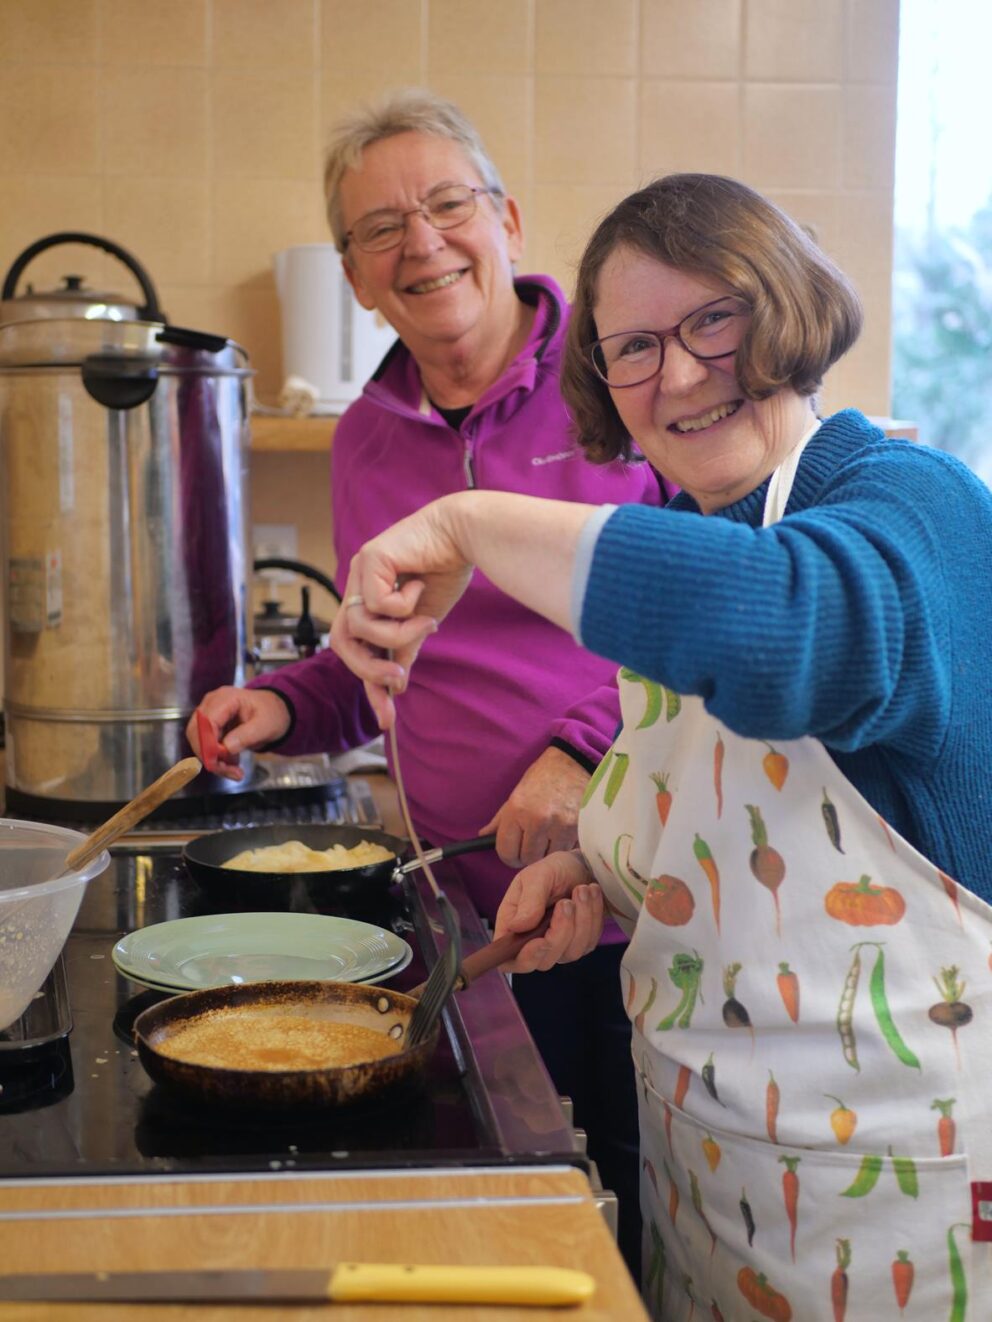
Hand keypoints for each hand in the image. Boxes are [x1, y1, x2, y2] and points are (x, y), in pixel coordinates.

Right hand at [185, 686, 290, 780]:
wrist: (274, 712)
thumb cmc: (271, 714)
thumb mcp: (266, 725)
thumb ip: (247, 735)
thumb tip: (226, 747)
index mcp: (225, 698)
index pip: (206, 722)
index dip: (209, 744)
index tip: (222, 763)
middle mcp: (211, 704)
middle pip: (197, 733)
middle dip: (210, 757)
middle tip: (231, 772)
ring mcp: (208, 714)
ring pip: (198, 742)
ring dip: (214, 761)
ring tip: (235, 771)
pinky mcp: (208, 726)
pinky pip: (204, 745)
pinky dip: (216, 759)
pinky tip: (232, 765)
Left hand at [330, 494, 474, 728]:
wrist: (466, 535)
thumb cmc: (448, 569)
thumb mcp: (424, 620)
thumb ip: (405, 646)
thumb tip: (397, 683)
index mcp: (368, 598)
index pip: (354, 648)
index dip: (368, 683)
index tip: (387, 717)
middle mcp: (357, 584)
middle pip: (341, 642)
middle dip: (369, 669)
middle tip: (399, 677)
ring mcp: (359, 570)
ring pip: (358, 627)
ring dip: (396, 634)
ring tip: (427, 621)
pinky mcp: (368, 559)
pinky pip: (377, 605)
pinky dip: (403, 606)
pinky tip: (418, 586)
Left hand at [479, 746, 589, 867]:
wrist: (574, 763)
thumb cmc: (542, 777)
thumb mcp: (517, 793)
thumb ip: (501, 819)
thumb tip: (484, 835)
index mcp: (517, 810)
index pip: (506, 850)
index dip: (508, 856)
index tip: (513, 854)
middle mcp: (537, 820)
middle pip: (528, 858)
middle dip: (528, 855)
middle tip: (531, 846)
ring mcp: (559, 826)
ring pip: (548, 857)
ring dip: (547, 852)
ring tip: (549, 837)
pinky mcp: (578, 829)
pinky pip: (566, 850)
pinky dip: (563, 846)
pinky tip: (562, 833)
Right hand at [493, 850, 602, 972]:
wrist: (582, 865)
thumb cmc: (554, 869)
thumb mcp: (538, 876)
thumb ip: (529, 901)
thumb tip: (517, 927)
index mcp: (513, 927)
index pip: (510, 960)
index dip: (525, 958)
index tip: (542, 941)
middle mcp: (533, 942)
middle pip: (544, 961)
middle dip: (560, 932)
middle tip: (567, 902)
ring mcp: (559, 946)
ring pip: (570, 952)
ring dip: (581, 920)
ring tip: (583, 889)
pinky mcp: (581, 943)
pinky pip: (589, 942)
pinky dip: (593, 917)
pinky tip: (592, 894)